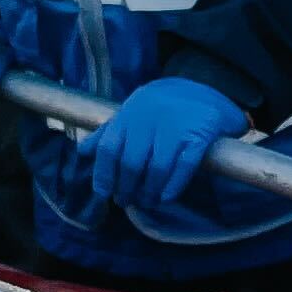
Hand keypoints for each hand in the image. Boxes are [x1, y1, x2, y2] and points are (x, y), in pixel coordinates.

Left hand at [83, 74, 246, 211]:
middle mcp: (151, 116)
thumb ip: (110, 132)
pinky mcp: (201, 134)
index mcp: (131, 111)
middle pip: (131, 162)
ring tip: (147, 201)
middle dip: (127, 188)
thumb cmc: (165, 107)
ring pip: (157, 168)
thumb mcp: (135, 112)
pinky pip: (184, 167)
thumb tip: (83, 152)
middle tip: (127, 200)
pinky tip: (166, 197)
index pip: (109, 147)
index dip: (103, 174)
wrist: (208, 90)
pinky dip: (173, 186)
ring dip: (149, 192)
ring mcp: (177, 125)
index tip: (103, 193)